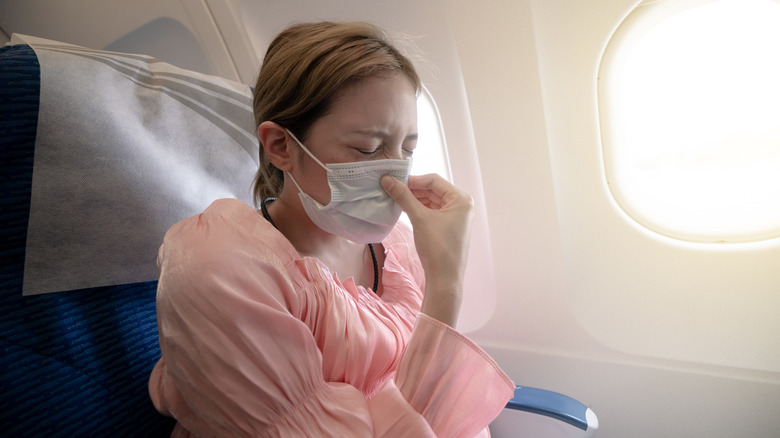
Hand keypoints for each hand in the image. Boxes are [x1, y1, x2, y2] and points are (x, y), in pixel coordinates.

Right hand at [381, 173, 473, 326]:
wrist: (444, 278)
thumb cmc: (437, 248)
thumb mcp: (419, 218)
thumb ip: (404, 197)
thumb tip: (387, 179)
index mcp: (461, 199)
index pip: (433, 181)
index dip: (413, 180)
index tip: (393, 181)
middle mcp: (461, 205)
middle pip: (432, 189)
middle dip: (412, 189)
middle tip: (391, 189)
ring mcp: (455, 216)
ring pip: (431, 200)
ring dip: (414, 199)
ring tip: (395, 199)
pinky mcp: (448, 226)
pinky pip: (431, 211)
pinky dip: (418, 209)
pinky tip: (404, 209)